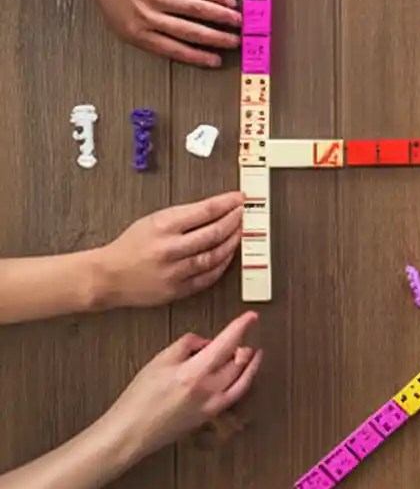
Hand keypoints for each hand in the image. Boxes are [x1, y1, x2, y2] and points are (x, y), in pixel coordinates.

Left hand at [90, 0, 241, 66]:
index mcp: (135, 31)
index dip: (198, 56)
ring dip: (221, 16)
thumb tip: (183, 38)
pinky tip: (227, 0)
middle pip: (190, 31)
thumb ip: (151, 28)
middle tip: (234, 42)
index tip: (216, 60)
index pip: (173, 49)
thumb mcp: (124, 16)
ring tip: (237, 20)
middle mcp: (145, 16)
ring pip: (196, 9)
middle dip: (216, 39)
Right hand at [95, 191, 245, 308]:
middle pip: (214, 233)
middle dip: (234, 221)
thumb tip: (216, 209)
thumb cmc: (130, 246)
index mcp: (162, 226)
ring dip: (232, 243)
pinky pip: (209, 276)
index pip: (205, 211)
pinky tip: (228, 255)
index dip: (227, 203)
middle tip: (243, 214)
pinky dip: (222, 265)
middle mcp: (169, 249)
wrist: (107, 276)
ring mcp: (174, 271)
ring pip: (215, 256)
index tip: (239, 199)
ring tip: (239, 233)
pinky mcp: (177, 289)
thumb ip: (183, 215)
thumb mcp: (152, 220)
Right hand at [100, 312, 262, 458]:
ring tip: (250, 351)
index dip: (240, 327)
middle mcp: (208, 389)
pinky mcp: (212, 414)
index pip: (225, 343)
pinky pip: (237, 394)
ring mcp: (213, 404)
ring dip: (250, 362)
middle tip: (244, 333)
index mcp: (193, 373)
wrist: (132, 432)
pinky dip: (245, 380)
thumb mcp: (159, 361)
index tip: (251, 317)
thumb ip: (186, 345)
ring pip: (243, 378)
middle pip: (238, 361)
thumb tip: (206, 341)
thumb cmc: (139, 397)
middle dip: (243, 344)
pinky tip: (245, 373)